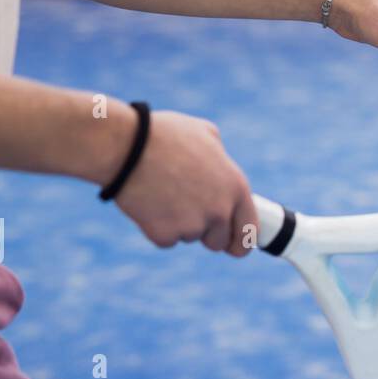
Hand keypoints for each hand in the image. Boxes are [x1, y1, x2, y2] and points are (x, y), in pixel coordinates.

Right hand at [114, 110, 256, 255]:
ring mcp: (193, 225)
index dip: (241, 241)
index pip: (250, 231)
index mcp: (236, 188)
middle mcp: (219, 211)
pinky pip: (165, 240)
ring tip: (163, 193)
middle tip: (185, 208)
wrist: (127, 146)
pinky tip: (148, 203)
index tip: (233, 244)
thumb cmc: (166, 135)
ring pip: (189, 237)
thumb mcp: (206, 135)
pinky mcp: (165, 235)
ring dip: (178, 224)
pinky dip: (156, 227)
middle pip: (218, 242)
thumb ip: (220, 157)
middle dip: (205, 231)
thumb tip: (220, 166)